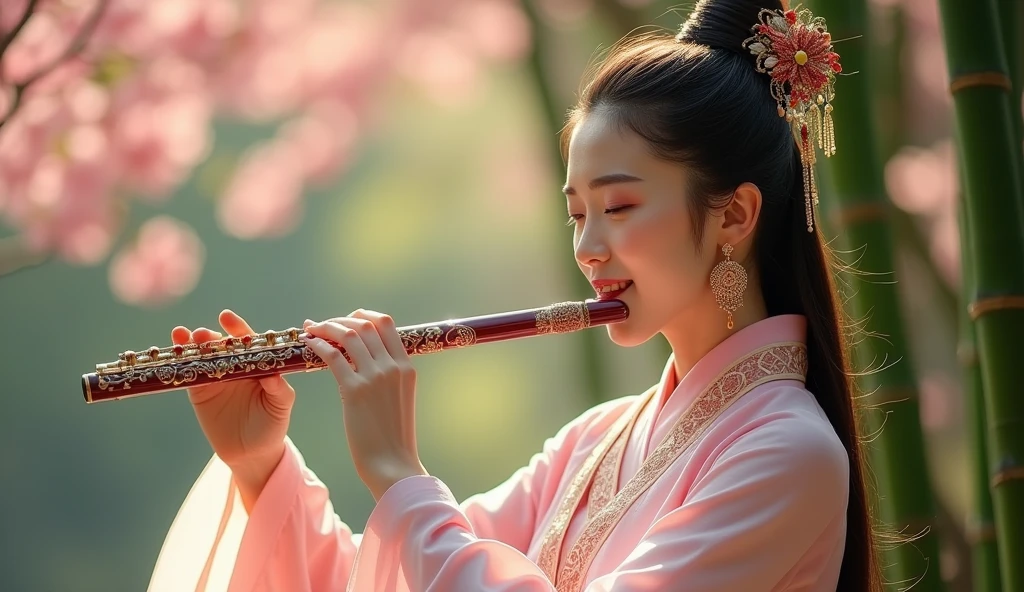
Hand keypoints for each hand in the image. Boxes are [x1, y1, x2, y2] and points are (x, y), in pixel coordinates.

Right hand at [172, 310, 295, 510]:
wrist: (251, 453)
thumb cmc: (272, 424)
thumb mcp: (281, 406)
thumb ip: (279, 390)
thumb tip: (273, 375)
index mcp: (256, 363)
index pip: (246, 341)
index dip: (237, 329)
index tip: (226, 318)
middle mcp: (235, 365)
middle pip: (220, 344)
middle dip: (210, 336)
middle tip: (201, 333)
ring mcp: (215, 377)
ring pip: (202, 355)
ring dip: (191, 344)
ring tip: (183, 337)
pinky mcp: (199, 392)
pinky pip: (189, 374)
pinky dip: (181, 363)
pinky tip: (175, 354)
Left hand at [301, 309, 426, 500]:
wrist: (392, 464)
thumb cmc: (394, 437)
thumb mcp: (401, 398)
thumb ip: (391, 377)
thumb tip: (374, 363)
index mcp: (407, 367)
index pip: (387, 325)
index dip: (365, 316)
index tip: (349, 319)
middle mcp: (393, 366)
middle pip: (365, 325)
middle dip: (341, 319)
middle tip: (324, 324)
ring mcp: (375, 377)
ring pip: (348, 335)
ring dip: (326, 327)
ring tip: (310, 329)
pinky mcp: (355, 390)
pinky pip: (332, 356)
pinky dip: (318, 344)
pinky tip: (307, 344)